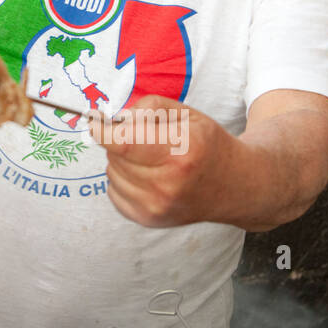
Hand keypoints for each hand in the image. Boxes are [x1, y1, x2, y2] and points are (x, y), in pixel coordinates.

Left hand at [90, 94, 236, 227]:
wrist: (232, 186)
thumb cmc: (208, 145)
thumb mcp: (187, 114)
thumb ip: (149, 108)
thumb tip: (115, 119)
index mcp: (179, 152)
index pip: (124, 142)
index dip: (102, 131)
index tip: (95, 122)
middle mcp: (167, 184)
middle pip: (115, 155)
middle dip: (121, 141)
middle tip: (145, 139)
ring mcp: (157, 206)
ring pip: (112, 173)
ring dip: (122, 162)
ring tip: (151, 160)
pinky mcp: (149, 220)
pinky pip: (114, 192)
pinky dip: (124, 181)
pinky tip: (148, 177)